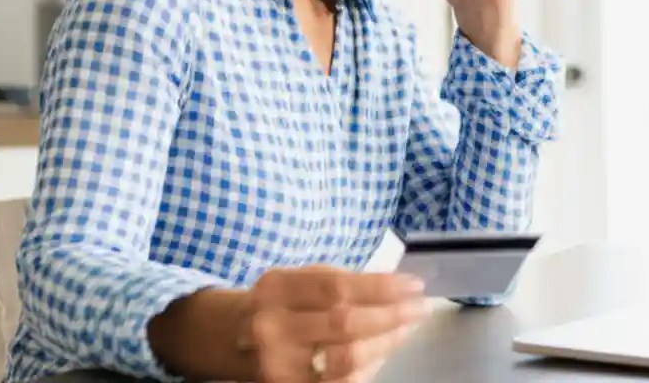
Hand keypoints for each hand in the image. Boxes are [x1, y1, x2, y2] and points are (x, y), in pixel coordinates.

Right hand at [249, 266, 431, 382]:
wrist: (228, 339)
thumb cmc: (277, 303)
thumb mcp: (295, 279)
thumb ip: (337, 280)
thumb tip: (395, 286)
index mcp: (276, 288)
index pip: (338, 287)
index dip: (382, 287)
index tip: (415, 286)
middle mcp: (272, 326)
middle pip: (345, 323)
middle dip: (391, 316)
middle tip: (420, 309)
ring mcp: (278, 365)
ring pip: (347, 358)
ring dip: (386, 343)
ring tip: (406, 329)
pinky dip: (368, 369)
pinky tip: (382, 354)